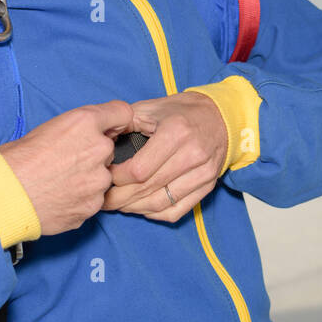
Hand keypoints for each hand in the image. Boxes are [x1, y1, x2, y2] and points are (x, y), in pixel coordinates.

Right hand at [0, 100, 134, 235]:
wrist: (0, 196)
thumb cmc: (14, 161)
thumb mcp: (47, 128)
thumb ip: (78, 129)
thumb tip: (92, 134)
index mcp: (85, 123)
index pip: (121, 113)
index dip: (113, 122)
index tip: (109, 129)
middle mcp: (99, 148)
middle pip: (109, 148)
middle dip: (93, 154)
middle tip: (66, 162)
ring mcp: (99, 180)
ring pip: (102, 176)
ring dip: (88, 179)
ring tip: (58, 183)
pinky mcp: (93, 205)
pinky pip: (92, 199)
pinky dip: (80, 199)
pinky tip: (58, 197)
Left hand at [103, 92, 228, 221]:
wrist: (222, 117)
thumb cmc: (183, 111)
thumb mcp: (152, 107)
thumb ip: (125, 122)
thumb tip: (99, 141)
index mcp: (175, 132)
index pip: (139, 170)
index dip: (117, 178)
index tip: (107, 174)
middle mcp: (191, 155)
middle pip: (147, 189)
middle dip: (120, 197)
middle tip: (104, 199)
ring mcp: (202, 173)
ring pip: (160, 203)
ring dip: (134, 208)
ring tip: (119, 205)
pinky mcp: (208, 186)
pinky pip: (177, 210)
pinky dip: (155, 214)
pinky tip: (142, 207)